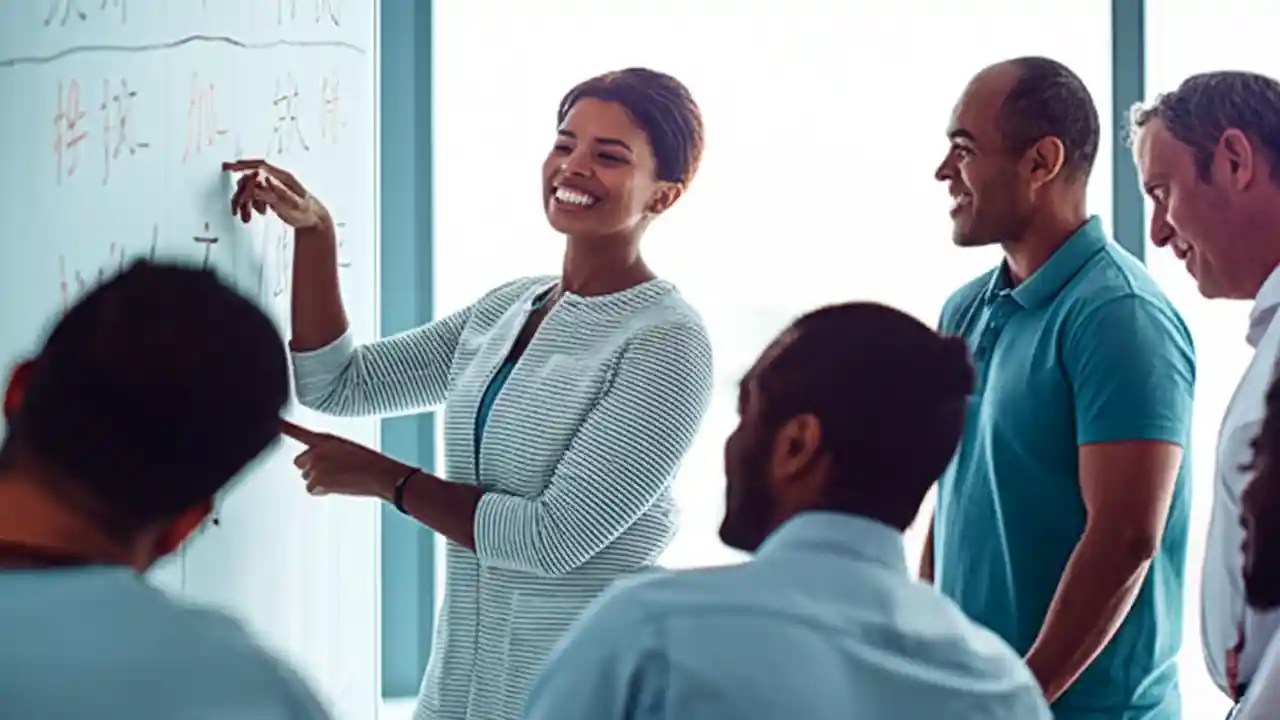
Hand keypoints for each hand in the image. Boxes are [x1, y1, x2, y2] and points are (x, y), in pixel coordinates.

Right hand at [223, 159, 330, 229]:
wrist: (314, 221)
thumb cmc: (307, 212)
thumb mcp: (292, 204)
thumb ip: (276, 192)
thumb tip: (262, 179)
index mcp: (283, 178)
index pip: (260, 166)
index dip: (243, 165)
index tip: (228, 167)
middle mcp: (276, 180)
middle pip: (251, 179)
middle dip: (241, 194)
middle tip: (237, 209)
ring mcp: (272, 187)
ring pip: (250, 190)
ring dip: (244, 203)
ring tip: (246, 218)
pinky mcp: (270, 195)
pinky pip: (254, 197)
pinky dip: (250, 206)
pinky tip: (256, 214)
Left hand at [281, 419, 411, 499]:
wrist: (381, 474)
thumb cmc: (371, 463)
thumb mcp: (349, 449)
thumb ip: (329, 453)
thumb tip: (320, 464)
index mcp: (327, 439)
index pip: (300, 432)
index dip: (285, 428)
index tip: (275, 423)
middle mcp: (317, 450)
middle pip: (300, 462)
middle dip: (311, 468)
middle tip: (331, 471)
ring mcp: (316, 465)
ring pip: (307, 478)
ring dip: (319, 480)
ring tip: (340, 478)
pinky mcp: (317, 480)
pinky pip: (312, 490)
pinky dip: (322, 491)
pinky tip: (338, 486)